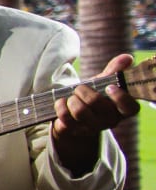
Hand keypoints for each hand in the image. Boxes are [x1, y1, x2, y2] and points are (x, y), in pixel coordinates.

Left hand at [50, 53, 139, 173]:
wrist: (73, 116)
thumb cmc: (92, 97)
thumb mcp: (103, 83)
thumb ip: (113, 71)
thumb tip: (127, 58)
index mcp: (121, 110)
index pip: (130, 108)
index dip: (121, 97)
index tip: (109, 87)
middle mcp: (109, 121)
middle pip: (96, 103)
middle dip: (83, 90)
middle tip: (79, 88)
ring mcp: (91, 128)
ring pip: (79, 111)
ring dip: (71, 99)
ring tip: (71, 97)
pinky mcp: (74, 131)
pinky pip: (64, 117)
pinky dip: (60, 105)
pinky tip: (62, 103)